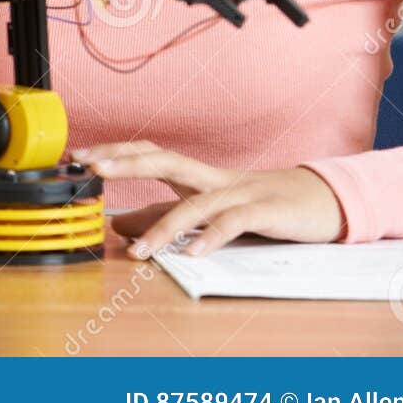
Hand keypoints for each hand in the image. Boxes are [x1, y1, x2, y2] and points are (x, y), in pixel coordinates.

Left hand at [73, 141, 345, 257]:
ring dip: (164, 227)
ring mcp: (240, 192)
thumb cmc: (259, 205)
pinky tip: (194, 252)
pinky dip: (212, 236)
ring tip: (140, 251)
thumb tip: (116, 225)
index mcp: (197, 175)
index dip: (115, 151)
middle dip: (127, 163)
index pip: (150, 152)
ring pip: (195, 203)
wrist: (322, 200)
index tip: (79, 156)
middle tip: (94, 169)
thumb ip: (162, 215)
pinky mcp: (266, 212)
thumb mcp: (206, 209)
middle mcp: (213, 178)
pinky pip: (234, 222)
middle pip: (165, 160)